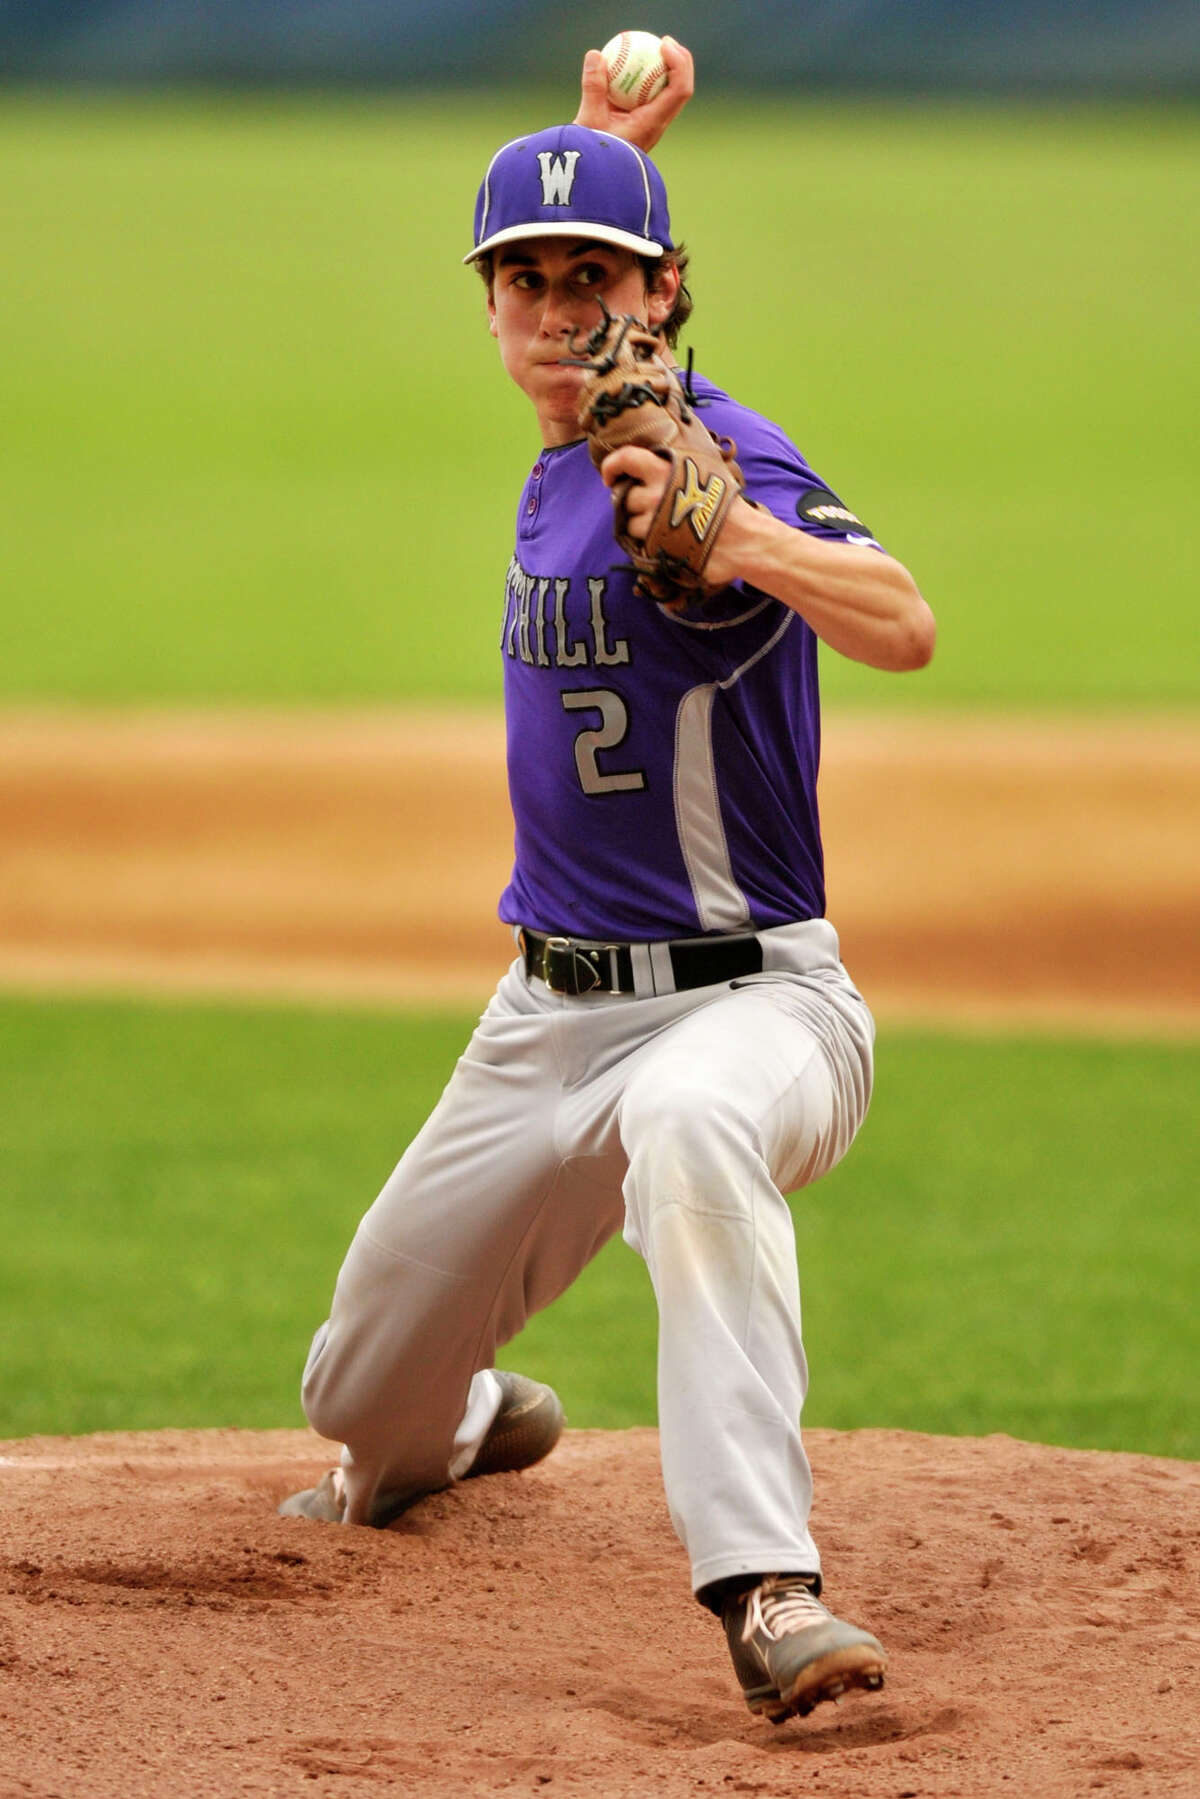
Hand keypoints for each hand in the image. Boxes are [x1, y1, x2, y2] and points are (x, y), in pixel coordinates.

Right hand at [573, 36, 694, 151]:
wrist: (592, 178)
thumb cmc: (591, 153)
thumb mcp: (588, 119)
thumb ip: (593, 87)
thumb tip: (595, 55)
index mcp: (652, 123)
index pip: (679, 90)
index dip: (679, 63)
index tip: (664, 44)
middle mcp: (658, 125)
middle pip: (681, 90)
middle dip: (679, 61)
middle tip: (663, 41)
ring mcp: (652, 126)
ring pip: (669, 94)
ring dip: (666, 70)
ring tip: (653, 49)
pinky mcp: (643, 125)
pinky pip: (652, 97)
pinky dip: (648, 79)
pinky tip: (634, 66)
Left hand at [600, 444, 756, 590]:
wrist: (743, 539)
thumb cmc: (726, 504)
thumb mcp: (703, 471)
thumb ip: (672, 467)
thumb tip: (646, 466)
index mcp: (665, 469)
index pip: (625, 459)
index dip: (612, 467)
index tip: (609, 478)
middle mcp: (655, 493)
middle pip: (625, 498)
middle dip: (635, 504)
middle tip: (656, 509)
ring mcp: (653, 522)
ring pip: (630, 524)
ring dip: (641, 527)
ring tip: (668, 528)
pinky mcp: (655, 547)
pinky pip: (639, 545)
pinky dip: (649, 545)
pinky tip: (669, 542)